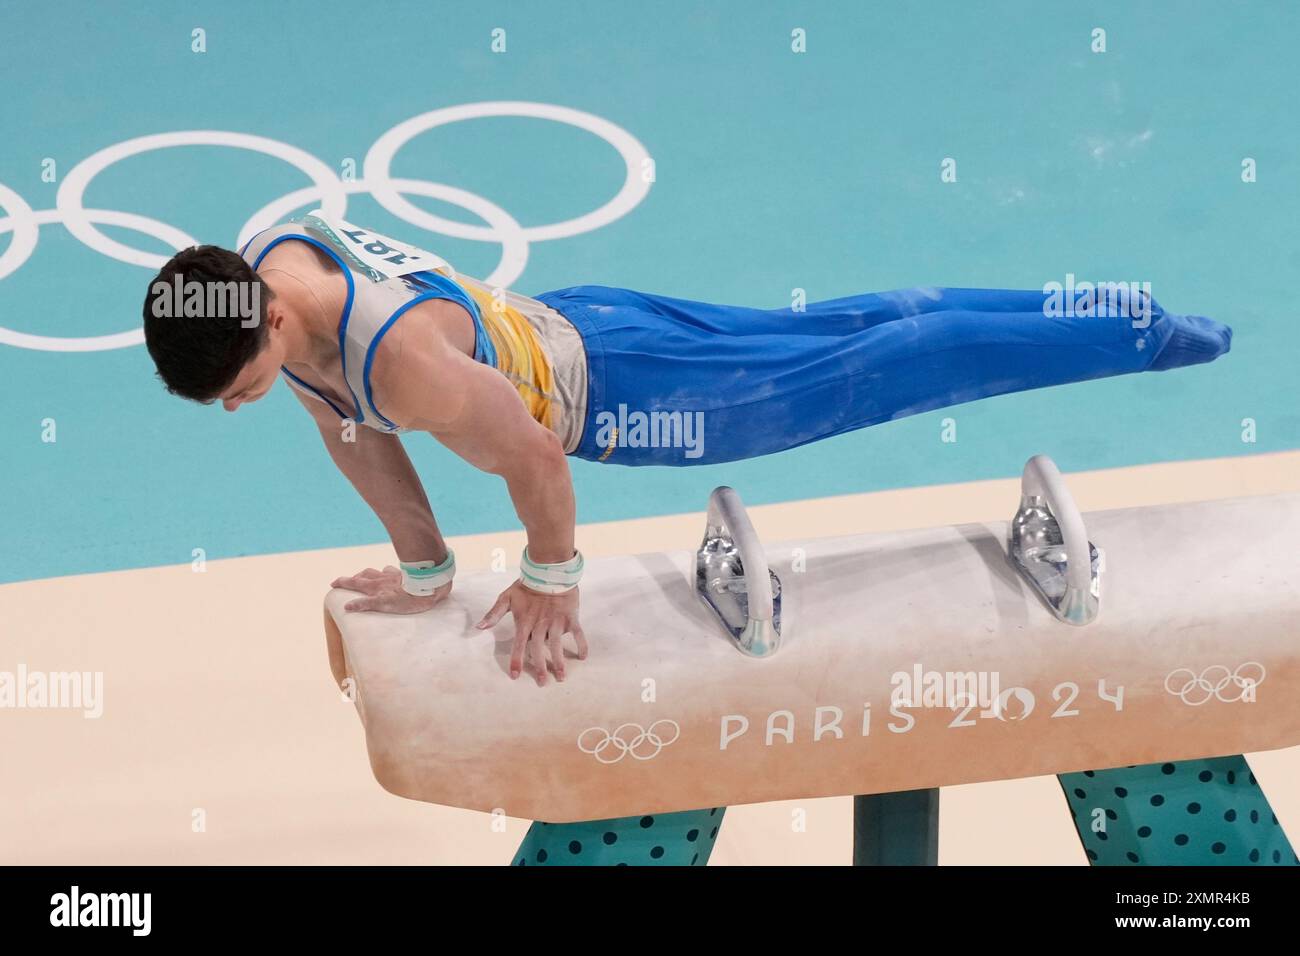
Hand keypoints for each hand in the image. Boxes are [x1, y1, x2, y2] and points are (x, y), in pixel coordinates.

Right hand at [332, 565, 450, 612]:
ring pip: (377, 571)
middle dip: (354, 578)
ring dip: (369, 573)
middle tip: (347, 580)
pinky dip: (387, 572)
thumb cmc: (408, 598)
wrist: (429, 586)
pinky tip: (390, 572)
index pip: (355, 583)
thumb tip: (347, 606)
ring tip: (365, 575)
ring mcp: (394, 575)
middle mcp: (383, 579)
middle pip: (364, 575)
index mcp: (376, 586)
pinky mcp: (406, 575)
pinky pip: (393, 571)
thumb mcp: (385, 604)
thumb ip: (366, 605)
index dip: (343, 582)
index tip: (333, 583)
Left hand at [476, 580, 587, 684]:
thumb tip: (478, 626)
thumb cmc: (526, 587)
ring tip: (560, 676)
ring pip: (557, 645)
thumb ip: (494, 614)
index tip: (515, 676)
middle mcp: (540, 625)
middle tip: (542, 683)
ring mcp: (556, 622)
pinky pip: (578, 633)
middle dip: (540, 667)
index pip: (519, 645)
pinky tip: (583, 657)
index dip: (516, 660)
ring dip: (559, 662)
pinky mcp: (570, 618)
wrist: (549, 572)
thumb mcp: (506, 598)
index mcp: (525, 622)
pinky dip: (581, 645)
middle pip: (539, 649)